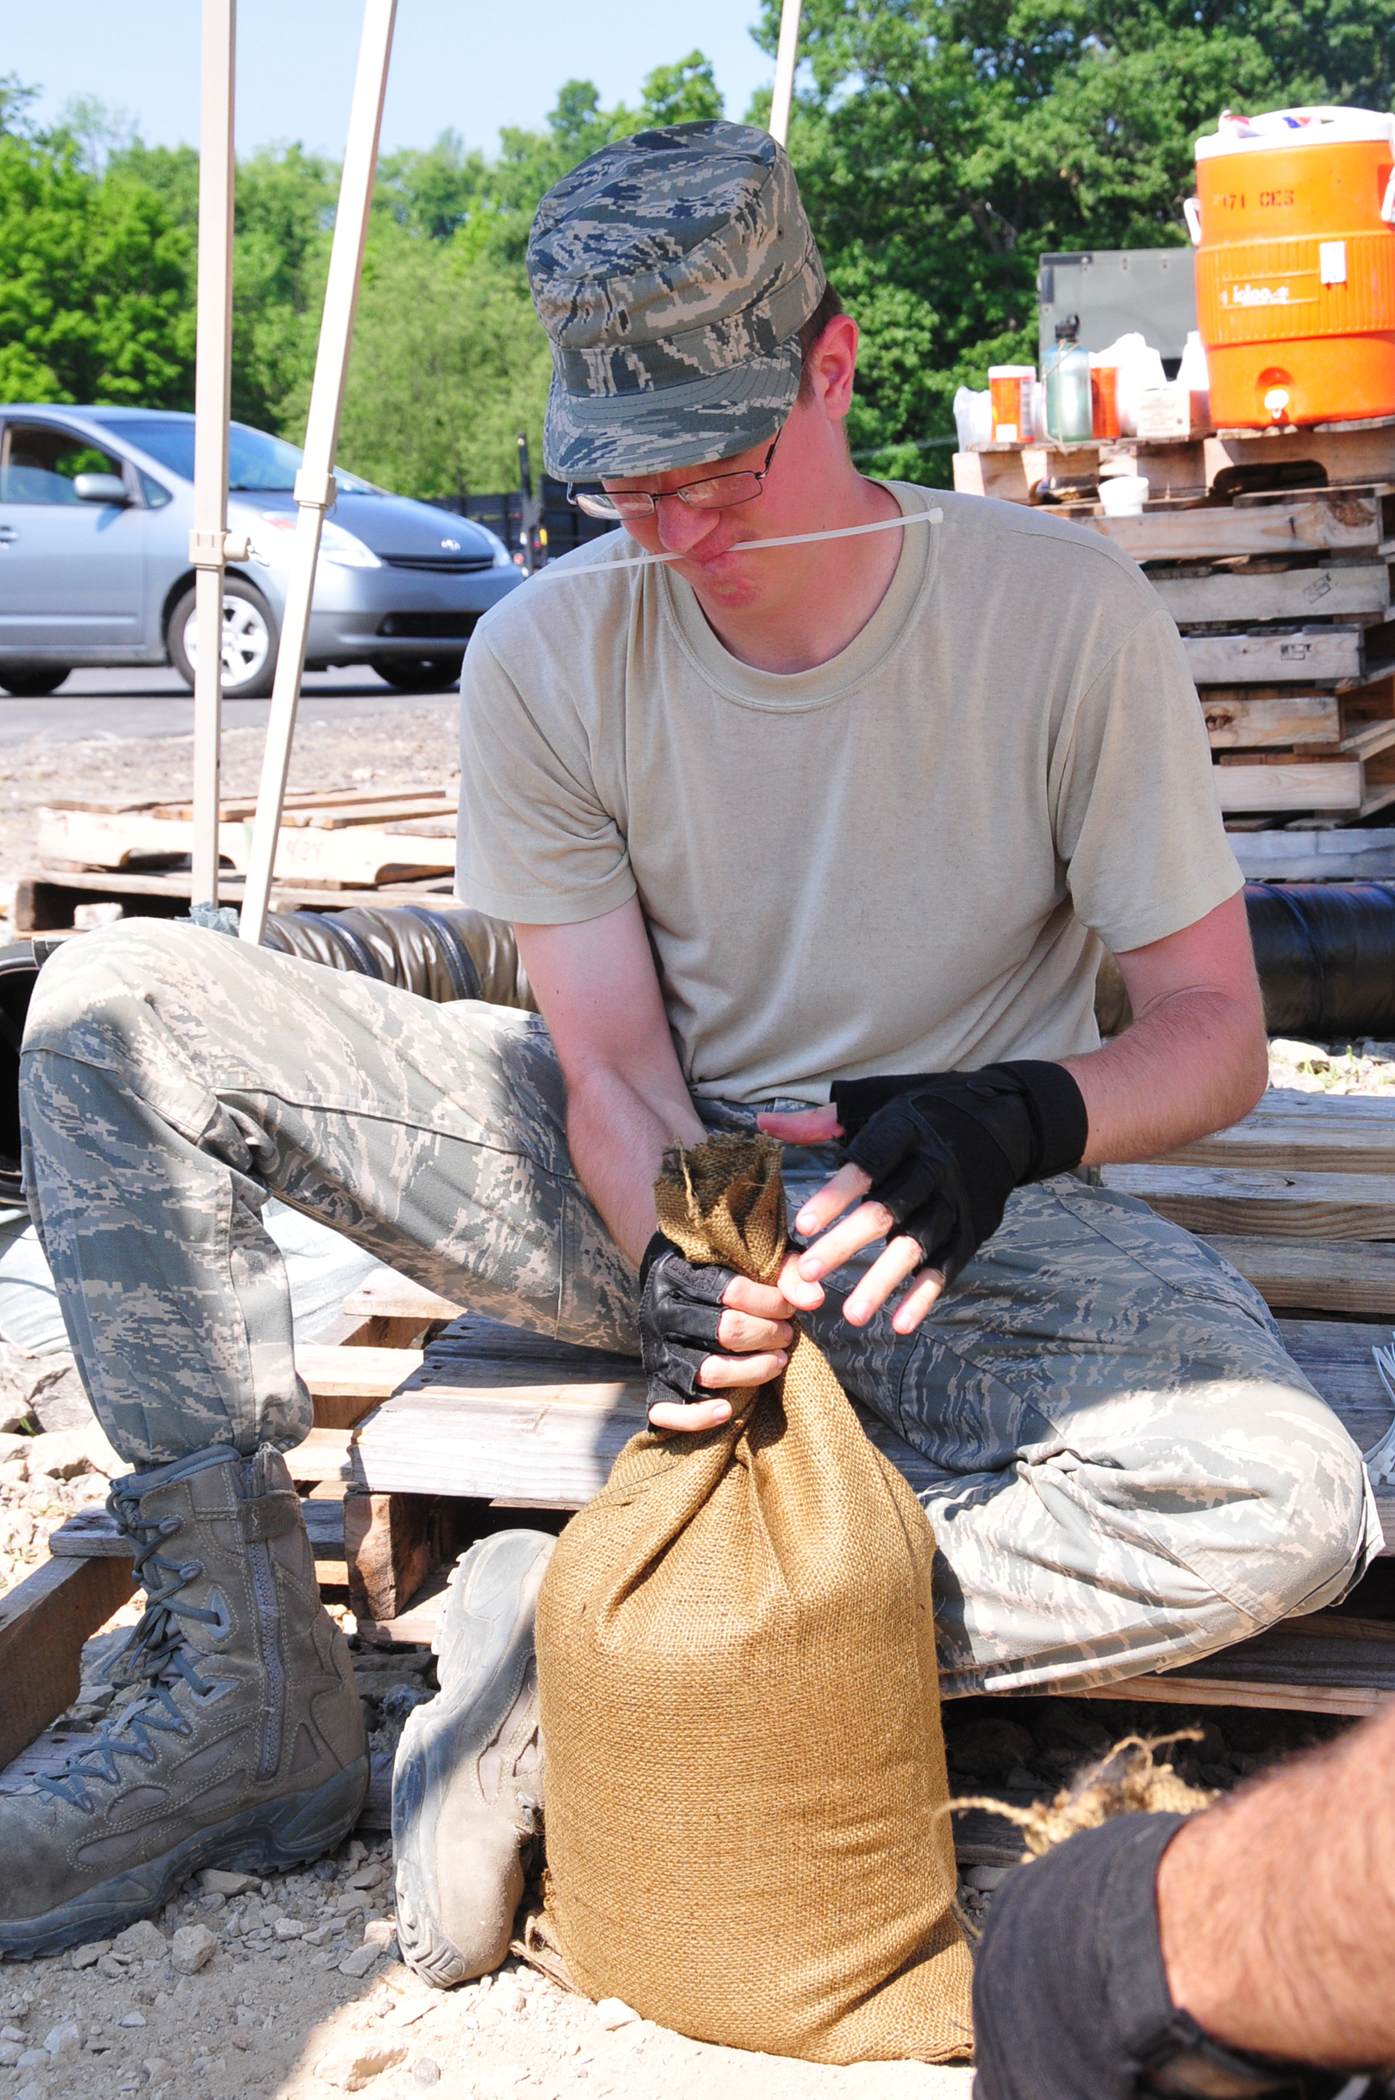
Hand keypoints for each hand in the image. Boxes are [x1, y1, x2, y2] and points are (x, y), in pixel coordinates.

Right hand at [640, 1235, 824, 1432]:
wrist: (664, 1290)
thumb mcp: (751, 1261)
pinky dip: (698, 1416)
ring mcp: (658, 1351)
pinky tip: (727, 1410)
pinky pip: (668, 1411)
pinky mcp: (655, 1384)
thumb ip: (786, 1274)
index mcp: (682, 1276)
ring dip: (753, 1371)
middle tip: (786, 1335)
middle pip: (727, 1330)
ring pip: (711, 1371)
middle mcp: (665, 1314)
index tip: (788, 1307)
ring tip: (777, 1361)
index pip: (734, 1291)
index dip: (772, 1302)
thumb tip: (814, 1299)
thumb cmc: (720, 1276)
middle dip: (769, 1335)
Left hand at [758, 1064, 1086, 1336]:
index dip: (835, 1195)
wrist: (1005, 1119)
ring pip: (917, 1245)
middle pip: (889, 1210)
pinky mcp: (973, 1229)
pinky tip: (900, 1324)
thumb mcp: (875, 1104)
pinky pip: (948, 1266)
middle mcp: (934, 1167)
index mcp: (905, 1131)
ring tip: (852, 1315)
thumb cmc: (922, 1111)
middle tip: (809, 1275)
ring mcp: (956, 1202)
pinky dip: (925, 1295)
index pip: (867, 1165)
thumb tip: (764, 1121)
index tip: (802, 1225)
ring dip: (884, 1281)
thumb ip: (821, 1123)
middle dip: (848, 1244)